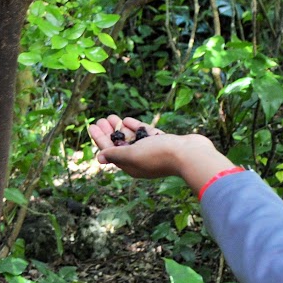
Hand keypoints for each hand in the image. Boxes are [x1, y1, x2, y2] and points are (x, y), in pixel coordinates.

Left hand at [90, 114, 235, 190]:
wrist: (191, 154)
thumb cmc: (160, 155)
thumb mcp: (133, 154)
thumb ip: (116, 155)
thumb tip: (99, 158)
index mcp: (132, 166)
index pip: (110, 151)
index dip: (99, 139)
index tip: (91, 125)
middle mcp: (141, 160)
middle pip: (120, 145)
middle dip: (109, 132)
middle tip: (101, 119)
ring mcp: (153, 151)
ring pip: (133, 139)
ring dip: (121, 128)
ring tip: (111, 116)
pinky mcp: (164, 143)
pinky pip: (146, 135)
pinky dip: (137, 128)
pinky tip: (128, 120)